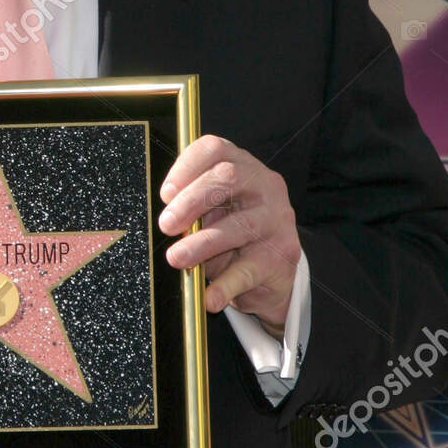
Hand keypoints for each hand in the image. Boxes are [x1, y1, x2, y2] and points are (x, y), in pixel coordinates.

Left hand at [158, 136, 299, 337]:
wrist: (272, 271)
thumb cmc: (232, 231)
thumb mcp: (212, 211)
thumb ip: (192, 207)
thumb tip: (166, 219)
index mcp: (242, 166)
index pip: (215, 149)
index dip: (186, 166)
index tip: (165, 193)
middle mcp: (264, 186)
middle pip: (227, 178)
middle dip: (191, 201)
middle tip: (167, 224)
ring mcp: (276, 220)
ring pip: (238, 225)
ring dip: (202, 244)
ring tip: (177, 259)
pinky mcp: (281, 255)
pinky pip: (248, 270)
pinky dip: (225, 285)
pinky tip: (209, 298)